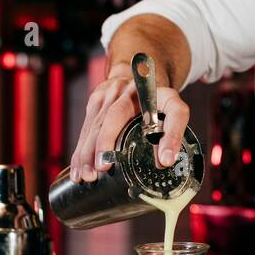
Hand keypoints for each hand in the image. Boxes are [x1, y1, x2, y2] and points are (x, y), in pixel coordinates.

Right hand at [69, 65, 189, 180]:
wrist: (139, 78)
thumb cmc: (157, 103)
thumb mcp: (173, 113)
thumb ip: (175, 134)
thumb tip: (166, 161)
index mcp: (161, 94)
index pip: (173, 111)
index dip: (170, 134)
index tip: (164, 160)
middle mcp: (133, 89)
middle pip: (116, 115)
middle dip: (106, 143)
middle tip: (102, 168)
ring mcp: (111, 92)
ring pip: (96, 123)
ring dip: (89, 151)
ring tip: (88, 176)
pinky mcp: (96, 99)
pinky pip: (86, 127)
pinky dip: (81, 150)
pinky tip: (79, 169)